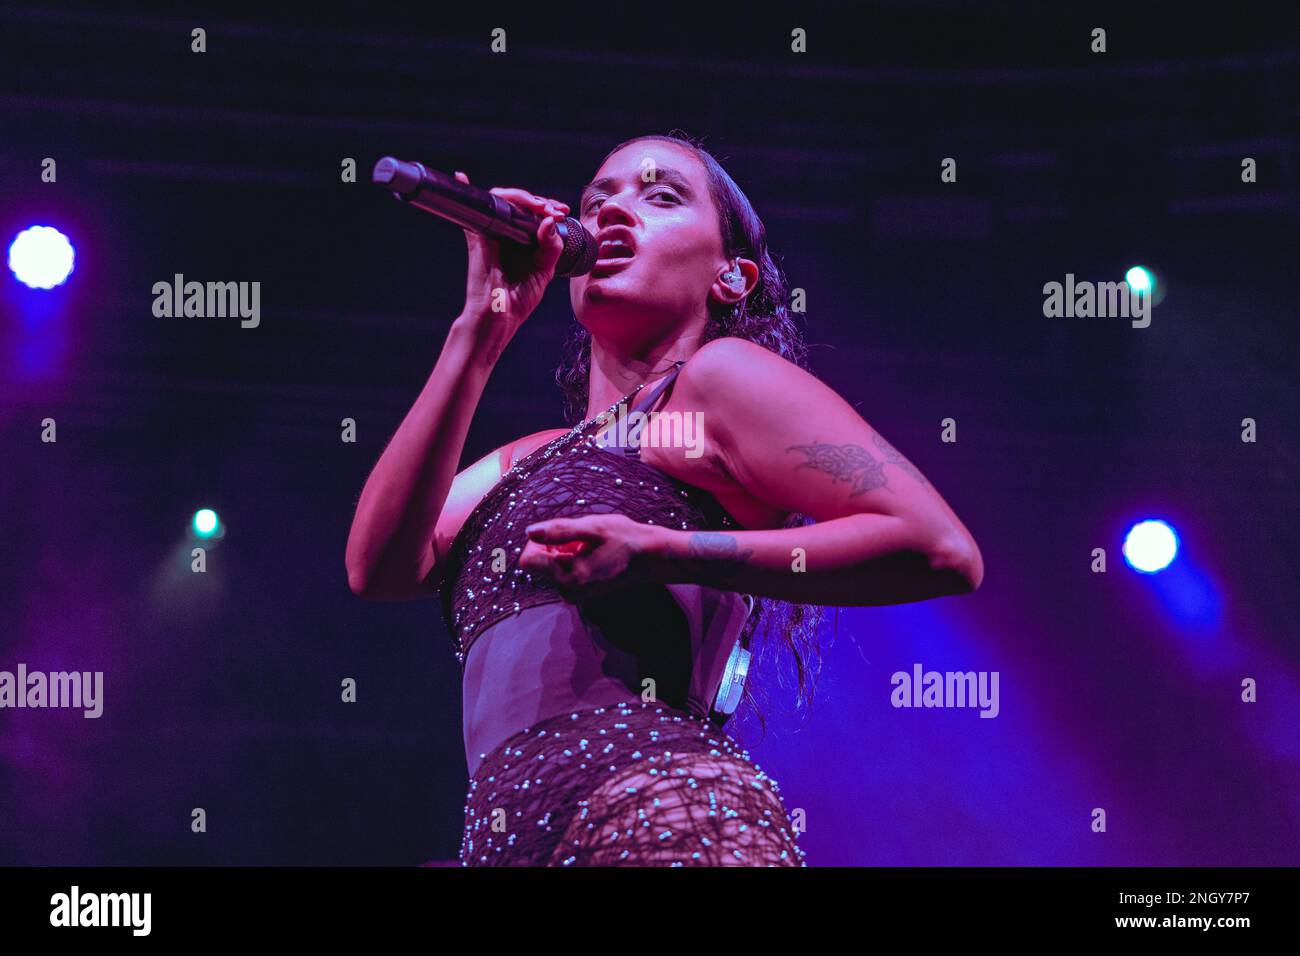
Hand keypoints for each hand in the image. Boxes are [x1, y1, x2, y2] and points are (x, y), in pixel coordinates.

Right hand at [454, 171, 568, 351]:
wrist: (500, 316)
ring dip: (521, 197)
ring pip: (502, 201)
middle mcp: (508, 234)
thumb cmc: (520, 298)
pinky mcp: (477, 237)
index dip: (548, 207)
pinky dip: (467, 191)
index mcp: (525, 241)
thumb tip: (547, 220)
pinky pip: (472, 211)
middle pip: (520, 204)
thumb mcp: (545, 270)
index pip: (535, 214)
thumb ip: (551, 245)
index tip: (562, 211)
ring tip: (538, 204)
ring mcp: (492, 233)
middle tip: (553, 209)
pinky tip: (462, 177)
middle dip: (538, 201)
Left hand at [520, 514, 669, 602]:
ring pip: (551, 567)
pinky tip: (592, 555)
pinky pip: (563, 573)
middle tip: (582, 540)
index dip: (538, 542)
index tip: (561, 535)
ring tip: (590, 548)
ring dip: (564, 552)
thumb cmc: (624, 539)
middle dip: (554, 547)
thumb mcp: (592, 528)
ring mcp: (575, 594)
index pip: (528, 560)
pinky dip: (572, 560)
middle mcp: (568, 590)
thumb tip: (530, 532)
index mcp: (569, 575)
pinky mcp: (580, 594)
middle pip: (539, 563)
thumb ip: (559, 531)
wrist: (650, 559)